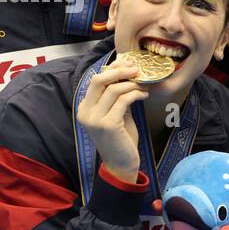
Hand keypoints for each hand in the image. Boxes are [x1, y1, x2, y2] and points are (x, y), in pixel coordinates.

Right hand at [76, 56, 145, 182]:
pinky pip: (123, 101)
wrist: (121, 164)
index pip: (95, 79)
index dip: (112, 69)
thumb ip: (116, 97)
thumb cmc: (120, 139)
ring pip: (113, 89)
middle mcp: (85, 112)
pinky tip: (144, 95)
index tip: (128, 65)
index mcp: (84, 108)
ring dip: (131, 84)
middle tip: (136, 69)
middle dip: (119, 71)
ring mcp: (95, 119)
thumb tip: (126, 75)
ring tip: (143, 86)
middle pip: (99, 79)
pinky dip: (135, 94)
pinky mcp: (108, 125)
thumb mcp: (116, 114)